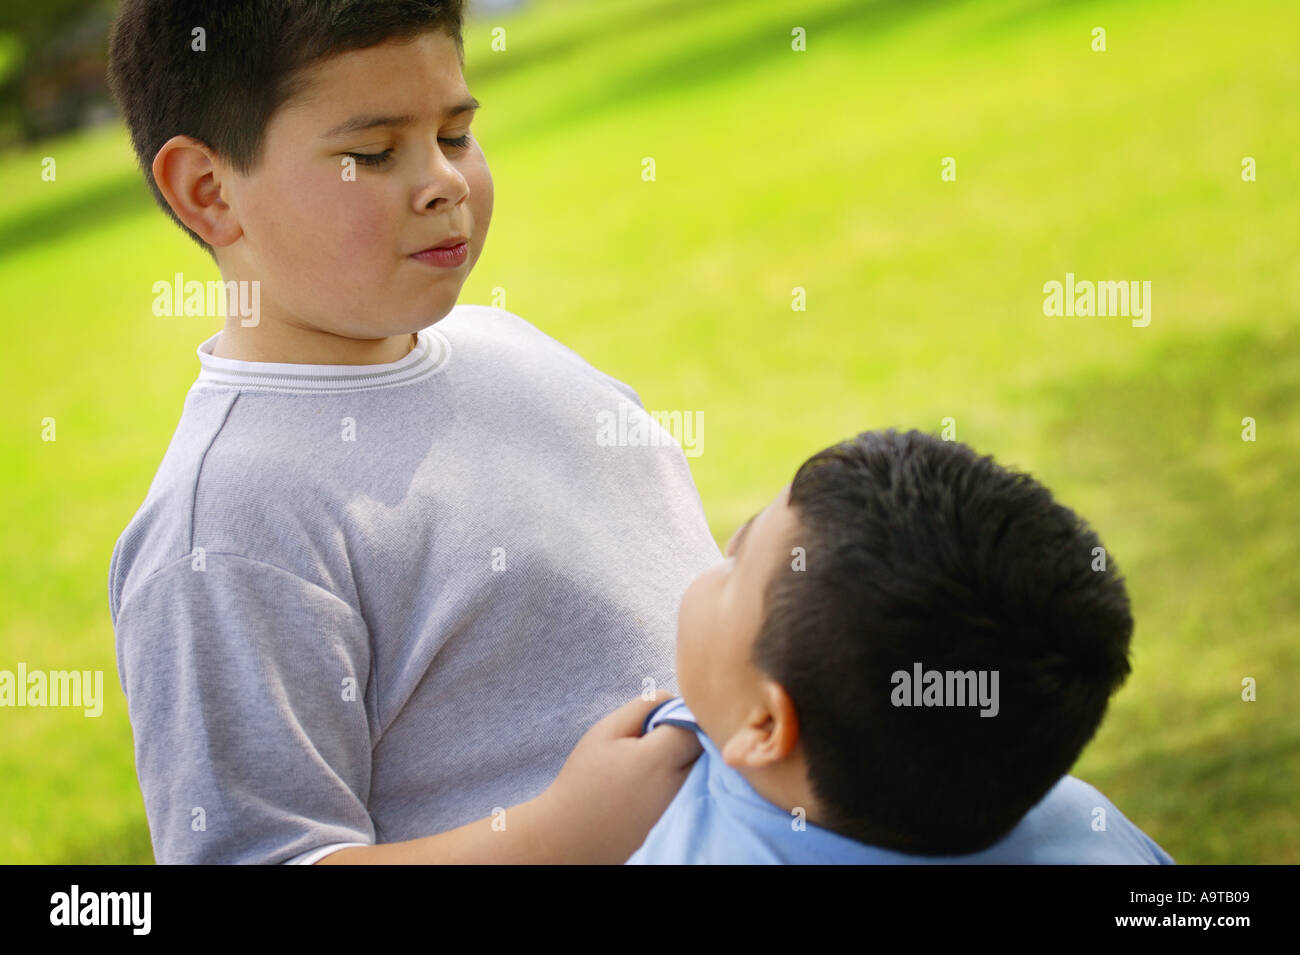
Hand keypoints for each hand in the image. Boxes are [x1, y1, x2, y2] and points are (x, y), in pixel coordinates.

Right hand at [532, 691, 702, 862]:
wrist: (573, 837)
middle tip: (658, 743)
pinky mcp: (683, 823)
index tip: (657, 724)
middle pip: (706, 746)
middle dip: (688, 736)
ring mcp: (683, 809)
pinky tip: (657, 785)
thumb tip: (675, 699)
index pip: (694, 723)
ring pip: (706, 769)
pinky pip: (700, 791)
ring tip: (656, 766)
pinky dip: (685, 781)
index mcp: (657, 760)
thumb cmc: (585, 779)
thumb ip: (643, 707)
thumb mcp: (606, 731)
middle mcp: (678, 787)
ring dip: (688, 759)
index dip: (679, 716)